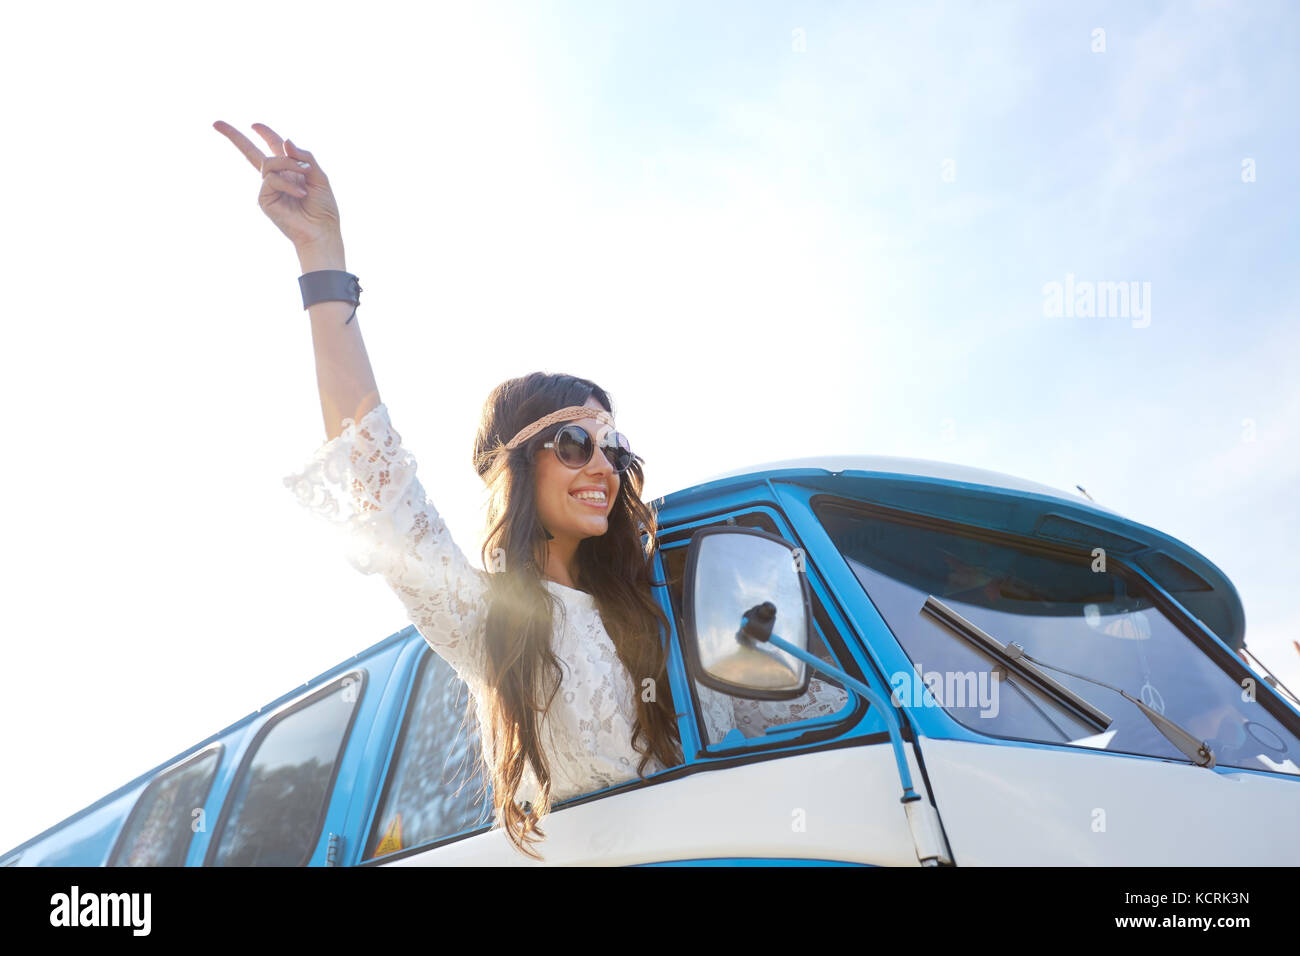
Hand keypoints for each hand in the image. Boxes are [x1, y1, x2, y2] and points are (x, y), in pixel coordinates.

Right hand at [212, 120, 342, 251]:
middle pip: (250, 153)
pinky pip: (272, 179)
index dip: (265, 134)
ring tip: (306, 177)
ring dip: (289, 164)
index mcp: (289, 170)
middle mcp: (276, 177)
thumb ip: (304, 157)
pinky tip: (301, 193)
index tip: (255, 125)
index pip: (274, 147)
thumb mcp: (318, 176)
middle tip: (216, 123)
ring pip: (269, 162)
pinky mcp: (264, 199)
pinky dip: (288, 183)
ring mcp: (268, 188)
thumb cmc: (323, 206)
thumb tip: (285, 140)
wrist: (321, 230)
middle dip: (234, 136)